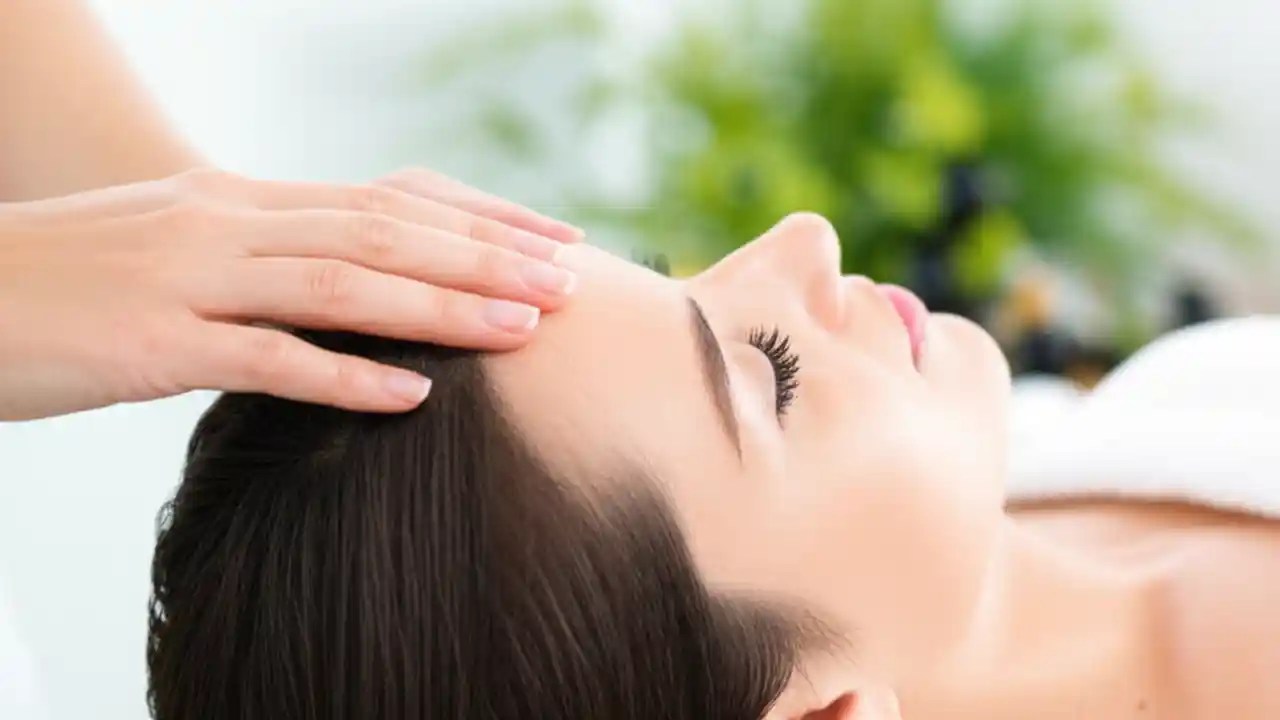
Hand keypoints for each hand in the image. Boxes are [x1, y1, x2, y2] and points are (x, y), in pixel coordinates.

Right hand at [0, 167, 582, 419]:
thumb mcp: (179, 245)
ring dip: (440, 305)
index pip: (385, 200)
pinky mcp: (152, 343)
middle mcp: (227, 223)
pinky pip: (264, 358)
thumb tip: (345, 275)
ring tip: (522, 329)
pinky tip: (413, 395)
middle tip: (569, 283)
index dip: (478, 219)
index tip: (552, 241)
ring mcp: (190, 279)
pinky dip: (344, 375)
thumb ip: (263, 254)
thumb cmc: (70, 278)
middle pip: (383, 232)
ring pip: (341, 284)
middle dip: (485, 257)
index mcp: (240, 200)